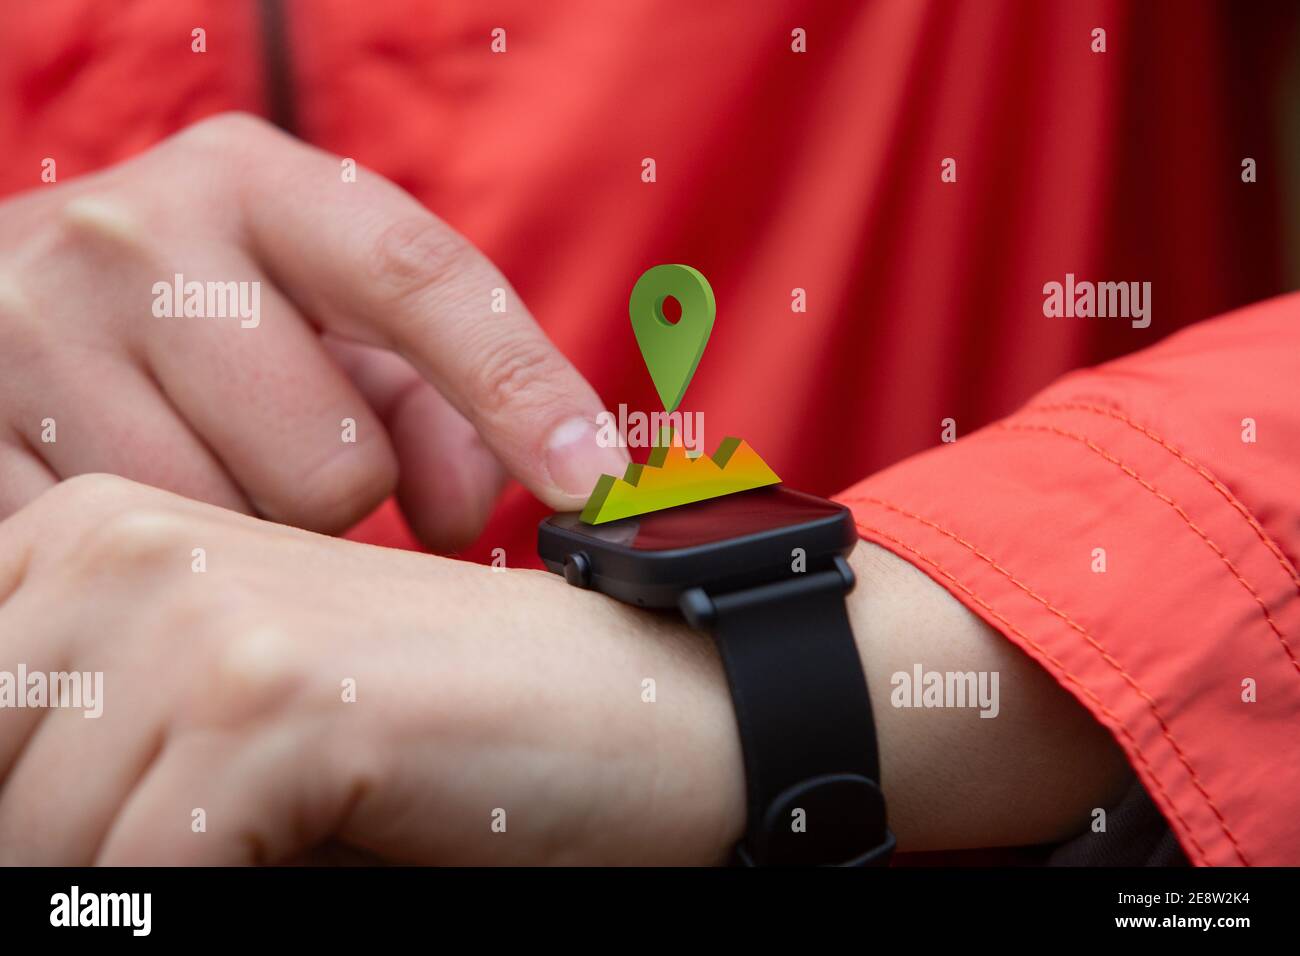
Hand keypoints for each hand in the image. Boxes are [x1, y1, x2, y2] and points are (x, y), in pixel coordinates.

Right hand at [0, 113, 627, 547]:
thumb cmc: (193, 318)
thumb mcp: (315, 314)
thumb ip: (430, 393)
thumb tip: (472, 510)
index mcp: (248, 180)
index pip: (420, 281)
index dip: (523, 390)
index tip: (590, 481)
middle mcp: (130, 236)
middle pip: (337, 465)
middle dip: (337, 493)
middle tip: (274, 448)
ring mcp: (28, 338)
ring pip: (239, 534)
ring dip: (248, 533)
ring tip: (196, 463)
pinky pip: (134, 566)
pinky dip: (164, 557)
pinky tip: (133, 493)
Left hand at [0, 474, 741, 863]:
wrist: (630, 710)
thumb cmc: (430, 733)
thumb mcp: (214, 728)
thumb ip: (83, 748)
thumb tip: (25, 822)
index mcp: (92, 531)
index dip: (37, 800)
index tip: (120, 830)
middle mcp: (122, 545)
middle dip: (76, 853)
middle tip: (218, 836)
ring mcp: (196, 613)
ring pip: (47, 844)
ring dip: (144, 882)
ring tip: (271, 840)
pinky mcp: (273, 696)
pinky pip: (147, 879)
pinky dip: (213, 897)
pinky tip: (303, 856)